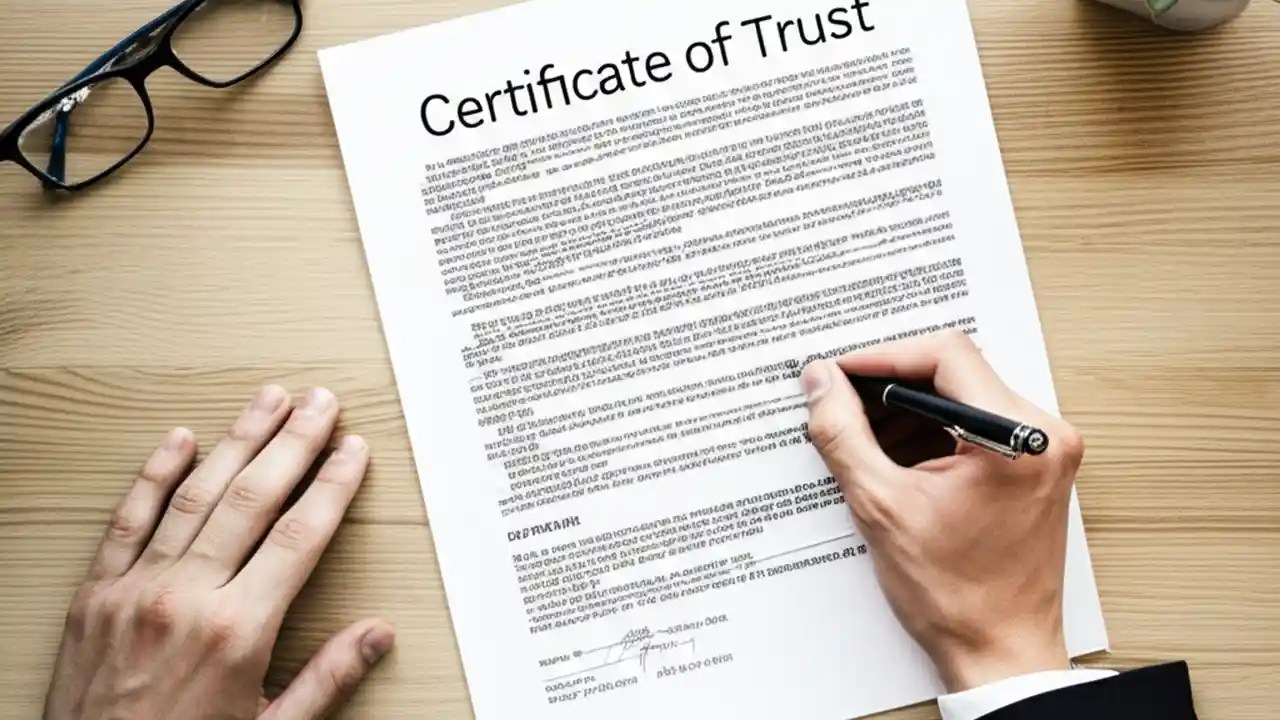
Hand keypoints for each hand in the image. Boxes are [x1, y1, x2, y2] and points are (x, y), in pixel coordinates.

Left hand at [44, 387, 393, 719]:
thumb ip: (326, 679)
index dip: (333, 486)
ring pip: (195, 495)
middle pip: (253, 499)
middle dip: (294, 443)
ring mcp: (136, 589)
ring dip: (237, 441)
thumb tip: (378, 634)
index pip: (300, 536)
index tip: (354, 450)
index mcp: (238, 631)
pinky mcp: (95, 595)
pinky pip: (127, 520)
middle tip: (321, 403)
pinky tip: (179, 439)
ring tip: (268, 400)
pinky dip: (153, 475)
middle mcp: (186, 598)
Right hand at [802, 331, 1084, 692]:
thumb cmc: (957, 597)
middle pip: (956, 370)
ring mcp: (1046, 450)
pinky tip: (894, 456)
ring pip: (964, 395)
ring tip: (863, 438)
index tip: (840, 372)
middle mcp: (1045, 434)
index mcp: (1019, 437)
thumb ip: (843, 434)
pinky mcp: (1036, 467)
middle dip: (891, 385)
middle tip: (842, 402)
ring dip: (909, 410)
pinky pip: (977, 424)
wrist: (1000, 652)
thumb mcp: (880, 506)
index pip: (946, 355)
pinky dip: (932, 431)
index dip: (882, 356)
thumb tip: (820, 383)